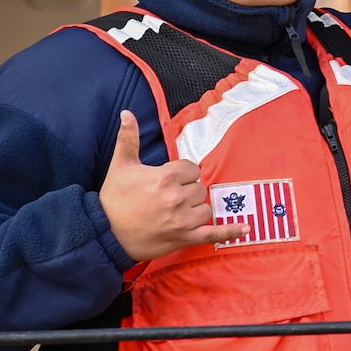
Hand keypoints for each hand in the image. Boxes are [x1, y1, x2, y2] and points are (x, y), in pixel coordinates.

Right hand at [97, 112, 231, 259]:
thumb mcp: (121, 165)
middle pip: (200, 188)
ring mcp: (183, 220)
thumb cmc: (114, 199)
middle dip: (187, 192)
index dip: (182, 174)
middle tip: (167, 198)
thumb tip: (127, 113)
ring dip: (196, 209)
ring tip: (175, 212)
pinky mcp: (186, 238)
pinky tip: (246, 228)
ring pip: (206, 208)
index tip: (168, 180)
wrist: (105, 233)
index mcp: (165, 178)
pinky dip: (230, 231)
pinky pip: (214, 234)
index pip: (192, 169)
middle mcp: (177, 198)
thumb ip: (129, 138)